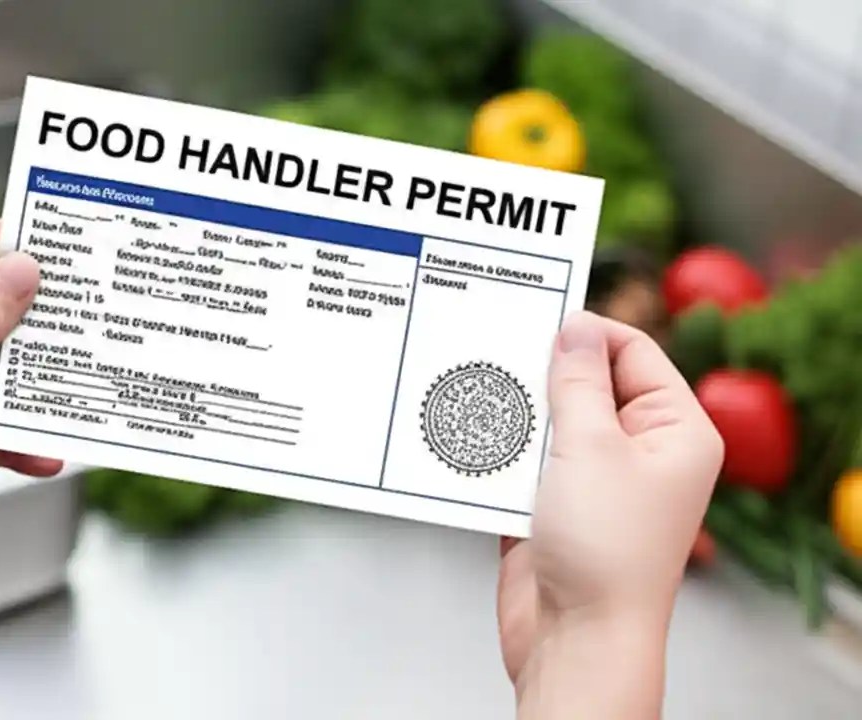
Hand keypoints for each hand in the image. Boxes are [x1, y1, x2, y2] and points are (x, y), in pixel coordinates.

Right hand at [497, 312, 722, 718]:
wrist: (576, 639)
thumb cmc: (606, 554)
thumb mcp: (591, 448)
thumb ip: (577, 383)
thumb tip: (574, 330)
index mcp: (675, 430)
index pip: (634, 352)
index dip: (588, 332)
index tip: (538, 319)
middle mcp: (640, 451)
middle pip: (588, 384)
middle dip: (543, 373)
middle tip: (502, 353)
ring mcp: (596, 479)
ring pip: (550, 421)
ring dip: (517, 413)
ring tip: (481, 395)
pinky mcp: (556, 505)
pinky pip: (526, 460)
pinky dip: (501, 450)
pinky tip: (472, 437)